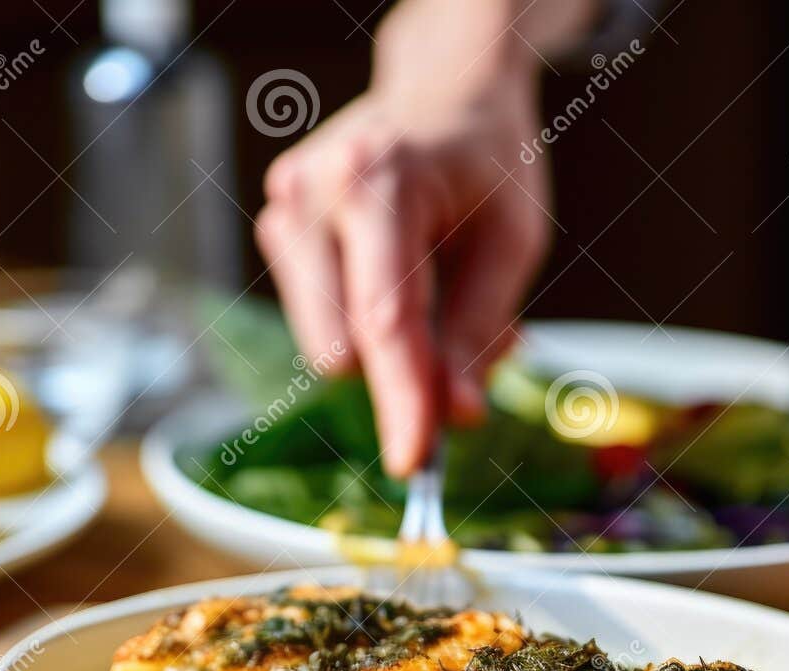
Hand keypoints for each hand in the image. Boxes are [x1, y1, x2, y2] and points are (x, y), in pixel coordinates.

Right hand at [254, 4, 554, 475]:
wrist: (443, 89)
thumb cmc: (485, 162)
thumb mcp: (512, 244)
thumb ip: (480, 331)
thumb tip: (456, 417)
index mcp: (380, 179)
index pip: (386, 318)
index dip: (401, 400)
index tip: (414, 463)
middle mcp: (315, 190)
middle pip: (343, 342)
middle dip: (403, 380)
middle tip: (466, 368)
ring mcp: (285, 207)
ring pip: (327, 343)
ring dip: (387, 354)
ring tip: (439, 300)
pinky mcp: (276, 227)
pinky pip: (320, 321)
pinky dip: (365, 330)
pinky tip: (402, 286)